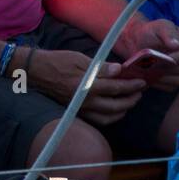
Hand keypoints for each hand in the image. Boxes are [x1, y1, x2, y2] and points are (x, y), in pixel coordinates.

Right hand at [30, 49, 146, 125]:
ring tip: (129, 101)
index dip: (131, 85)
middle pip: (116, 106)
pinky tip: (114, 109)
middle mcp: (85, 101)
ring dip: (122, 111)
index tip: (141, 82)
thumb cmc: (57, 61)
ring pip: (108, 117)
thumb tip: (119, 71)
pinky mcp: (76, 111)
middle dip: (131, 100)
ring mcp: (80, 108)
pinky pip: (97, 120)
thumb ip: (101, 67)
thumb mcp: (80, 59)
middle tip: (139, 92)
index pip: (116, 88)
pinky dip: (110, 117)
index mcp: (88, 85)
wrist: (36, 72)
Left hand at [124, 18, 178, 91]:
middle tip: (150, 66)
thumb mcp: (158, 26)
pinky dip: (159, 84)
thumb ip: (168, 33)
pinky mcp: (176, 80)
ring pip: (178, 80)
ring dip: (162, 77)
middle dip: (166, 68)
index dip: (175, 58)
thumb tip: (176, 45)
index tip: (160, 59)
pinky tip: (149, 77)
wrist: (139, 42)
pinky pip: (171, 87)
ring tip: (148, 71)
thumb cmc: (150, 32)